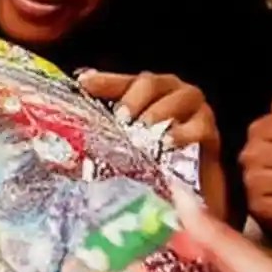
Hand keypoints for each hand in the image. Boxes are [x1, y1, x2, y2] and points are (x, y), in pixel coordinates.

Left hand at [79, 70, 225, 219]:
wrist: (190, 190)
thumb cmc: (152, 164)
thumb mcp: (124, 148)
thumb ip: (101, 137)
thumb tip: (60, 146)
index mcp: (148, 91)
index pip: (124, 80)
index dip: (105, 81)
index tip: (84, 85)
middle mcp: (172, 92)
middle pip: (150, 83)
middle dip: (133, 100)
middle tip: (122, 119)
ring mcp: (195, 110)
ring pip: (177, 100)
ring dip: (157, 115)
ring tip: (142, 132)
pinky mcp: (211, 133)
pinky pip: (198, 128)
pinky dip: (182, 134)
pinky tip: (168, 144)